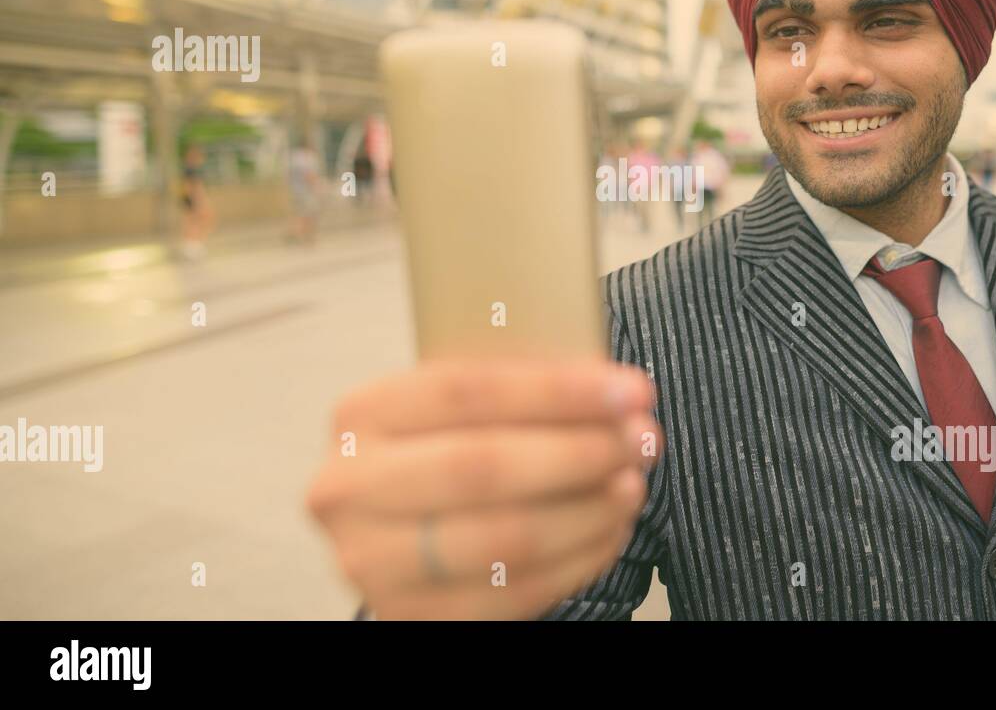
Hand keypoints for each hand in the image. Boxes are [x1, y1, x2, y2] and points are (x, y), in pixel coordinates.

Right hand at [307, 356, 658, 618]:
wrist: (405, 527)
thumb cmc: (451, 444)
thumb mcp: (463, 403)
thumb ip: (515, 385)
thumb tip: (608, 386)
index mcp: (363, 413)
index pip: (465, 390)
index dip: (556, 390)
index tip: (628, 388)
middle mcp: (350, 488)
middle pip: (481, 466)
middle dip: (579, 451)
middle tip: (641, 439)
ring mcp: (372, 561)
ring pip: (502, 539)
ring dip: (587, 510)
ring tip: (632, 484)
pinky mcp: (409, 614)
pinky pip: (512, 593)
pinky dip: (576, 559)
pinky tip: (610, 529)